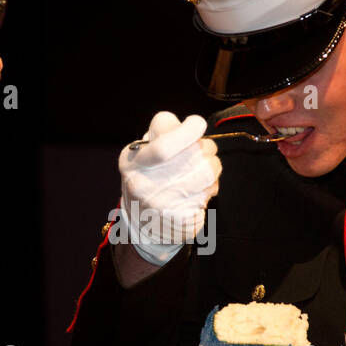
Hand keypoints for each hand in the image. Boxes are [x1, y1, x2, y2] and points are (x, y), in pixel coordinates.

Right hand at [118, 111, 220, 264]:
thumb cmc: (148, 177)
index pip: (163, 147)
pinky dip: (210, 187)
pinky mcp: (183, 219)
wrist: (143, 222)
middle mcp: (145, 186)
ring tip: (202, 169)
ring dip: (212, 165)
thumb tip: (190, 126)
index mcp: (133, 164)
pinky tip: (198, 190)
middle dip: (206, 146)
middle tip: (202, 149)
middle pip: (194, 154)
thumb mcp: (143, 152)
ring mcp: (164, 206)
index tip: (196, 123)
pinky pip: (210, 192)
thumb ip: (162, 132)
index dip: (187, 131)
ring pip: (208, 172)